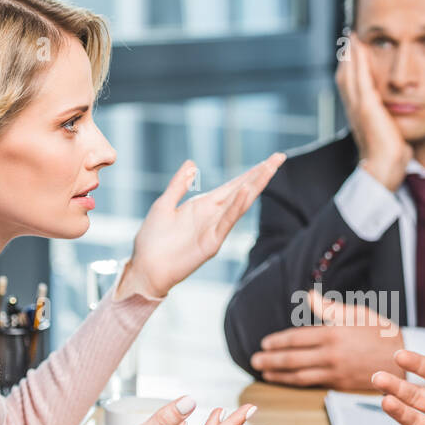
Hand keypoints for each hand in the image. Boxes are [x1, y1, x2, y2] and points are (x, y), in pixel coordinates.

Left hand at [118, 152, 286, 299]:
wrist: (145, 268)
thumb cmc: (152, 239)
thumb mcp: (164, 204)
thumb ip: (178, 184)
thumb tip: (191, 163)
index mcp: (204, 205)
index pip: (233, 185)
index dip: (251, 172)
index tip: (269, 159)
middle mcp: (213, 215)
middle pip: (242, 191)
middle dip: (261, 174)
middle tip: (280, 157)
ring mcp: (214, 229)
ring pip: (239, 204)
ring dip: (254, 187)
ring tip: (269, 169)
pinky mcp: (211, 244)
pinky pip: (226, 222)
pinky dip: (236, 207)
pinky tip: (246, 193)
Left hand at [251, 289, 404, 388]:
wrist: (403, 361)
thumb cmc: (381, 333)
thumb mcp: (358, 314)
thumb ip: (330, 308)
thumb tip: (308, 295)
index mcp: (334, 333)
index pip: (297, 338)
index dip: (278, 342)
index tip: (264, 343)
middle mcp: (331, 354)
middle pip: (293, 358)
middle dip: (271, 360)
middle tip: (254, 360)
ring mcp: (335, 372)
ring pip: (299, 375)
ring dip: (279, 375)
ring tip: (264, 373)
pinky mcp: (340, 385)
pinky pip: (312, 384)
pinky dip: (295, 383)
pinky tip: (286, 381)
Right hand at [335, 31, 411, 191]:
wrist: (385, 168)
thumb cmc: (391, 155)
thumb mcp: (392, 132)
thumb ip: (393, 120)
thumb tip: (403, 116)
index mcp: (360, 114)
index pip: (351, 85)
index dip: (351, 67)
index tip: (355, 51)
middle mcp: (354, 108)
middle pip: (345, 75)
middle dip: (347, 56)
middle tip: (351, 36)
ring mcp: (357, 107)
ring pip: (349, 73)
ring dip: (350, 53)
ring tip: (353, 36)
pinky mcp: (366, 106)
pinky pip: (359, 77)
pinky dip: (357, 60)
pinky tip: (359, 46)